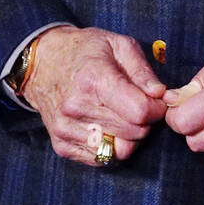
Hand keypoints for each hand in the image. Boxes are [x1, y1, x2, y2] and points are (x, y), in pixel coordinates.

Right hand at [23, 25, 166, 165]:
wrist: (42, 63)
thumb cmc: (85, 50)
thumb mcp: (118, 45)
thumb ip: (143, 71)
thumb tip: (161, 96)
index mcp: (94, 79)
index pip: (139, 112)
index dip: (156, 108)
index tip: (155, 100)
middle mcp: (77, 107)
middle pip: (133, 133)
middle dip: (145, 122)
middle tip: (138, 106)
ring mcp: (66, 129)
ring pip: (119, 150)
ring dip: (129, 137)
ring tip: (122, 116)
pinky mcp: (61, 145)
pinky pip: (101, 159)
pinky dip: (110, 146)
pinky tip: (106, 126)